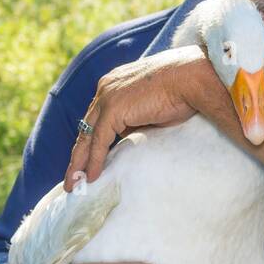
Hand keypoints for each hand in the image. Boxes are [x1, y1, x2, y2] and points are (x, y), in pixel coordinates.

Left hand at [64, 46, 208, 190]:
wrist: (192, 78)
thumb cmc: (183, 91)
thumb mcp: (153, 108)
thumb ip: (137, 120)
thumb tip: (130, 137)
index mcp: (115, 84)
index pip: (97, 118)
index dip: (91, 141)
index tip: (86, 161)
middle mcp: (106, 88)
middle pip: (87, 128)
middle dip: (78, 155)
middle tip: (72, 178)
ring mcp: (107, 97)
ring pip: (88, 137)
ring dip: (79, 163)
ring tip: (74, 185)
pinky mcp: (113, 110)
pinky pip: (100, 141)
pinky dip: (94, 161)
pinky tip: (91, 177)